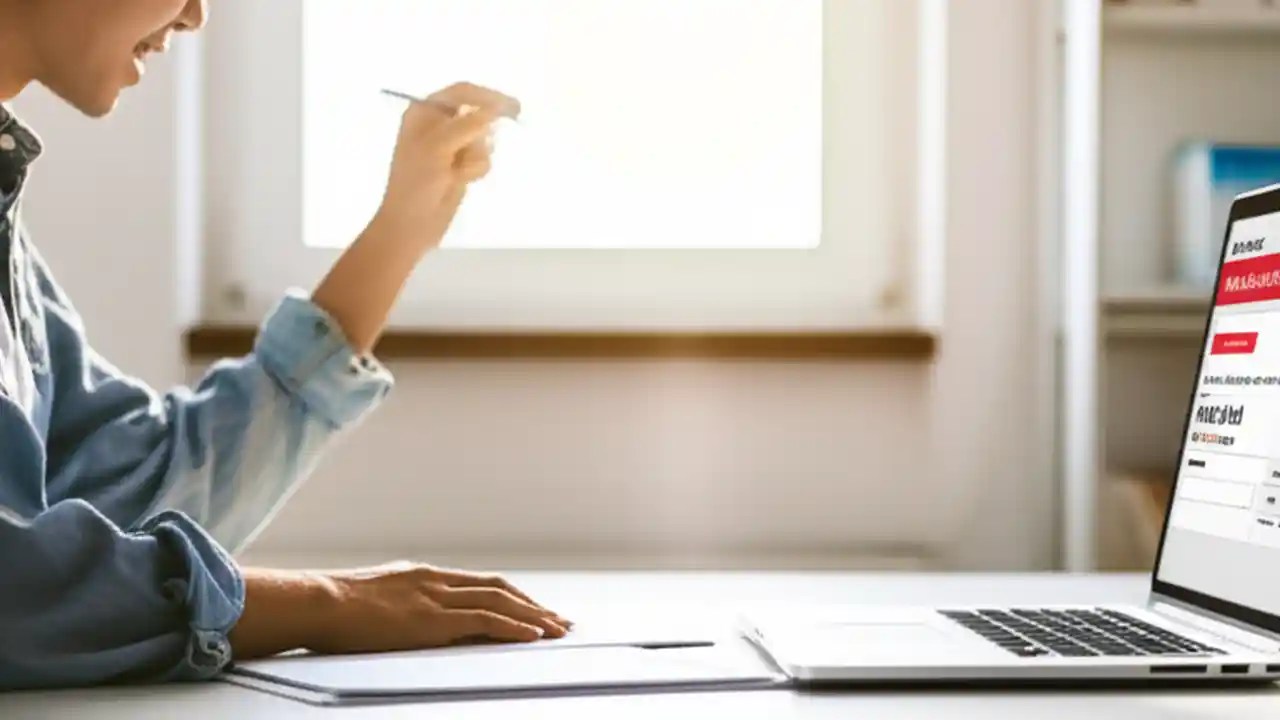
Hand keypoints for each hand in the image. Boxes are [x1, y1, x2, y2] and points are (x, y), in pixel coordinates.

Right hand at [229, 563, 571, 658]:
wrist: (316, 602)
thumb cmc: (330, 608)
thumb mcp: (370, 600)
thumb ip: (393, 606)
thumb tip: (398, 621)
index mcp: (422, 576)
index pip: (479, 583)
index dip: (511, 595)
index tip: (533, 608)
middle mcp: (435, 581)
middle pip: (498, 588)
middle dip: (532, 605)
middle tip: (560, 620)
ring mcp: (435, 598)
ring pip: (499, 602)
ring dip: (533, 617)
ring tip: (558, 630)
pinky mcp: (432, 620)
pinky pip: (485, 621)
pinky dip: (514, 627)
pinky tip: (534, 636)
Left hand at [310, 81, 519, 351]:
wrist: (411, 224)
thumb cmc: (417, 182)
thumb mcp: (438, 146)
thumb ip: (467, 125)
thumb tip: (494, 110)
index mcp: (423, 112)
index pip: (461, 92)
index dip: (486, 96)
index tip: (511, 107)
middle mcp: (437, 125)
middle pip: (475, 113)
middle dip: (482, 130)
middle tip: (509, 128)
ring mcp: (450, 147)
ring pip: (482, 138)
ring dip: (477, 154)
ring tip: (460, 171)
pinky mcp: (460, 166)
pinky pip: (482, 158)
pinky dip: (477, 168)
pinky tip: (463, 180)